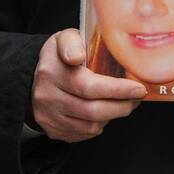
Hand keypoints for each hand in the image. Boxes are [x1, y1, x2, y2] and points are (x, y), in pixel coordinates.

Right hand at [29, 29, 146, 142]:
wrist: (34, 76)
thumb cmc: (60, 55)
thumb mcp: (65, 39)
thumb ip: (72, 43)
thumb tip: (77, 57)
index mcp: (51, 71)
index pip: (88, 86)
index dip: (117, 90)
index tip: (139, 88)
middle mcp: (46, 96)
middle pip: (92, 110)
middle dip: (121, 106)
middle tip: (137, 98)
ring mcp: (48, 116)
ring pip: (90, 126)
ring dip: (113, 116)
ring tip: (124, 104)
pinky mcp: (52, 130)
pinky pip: (83, 134)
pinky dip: (99, 125)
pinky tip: (105, 112)